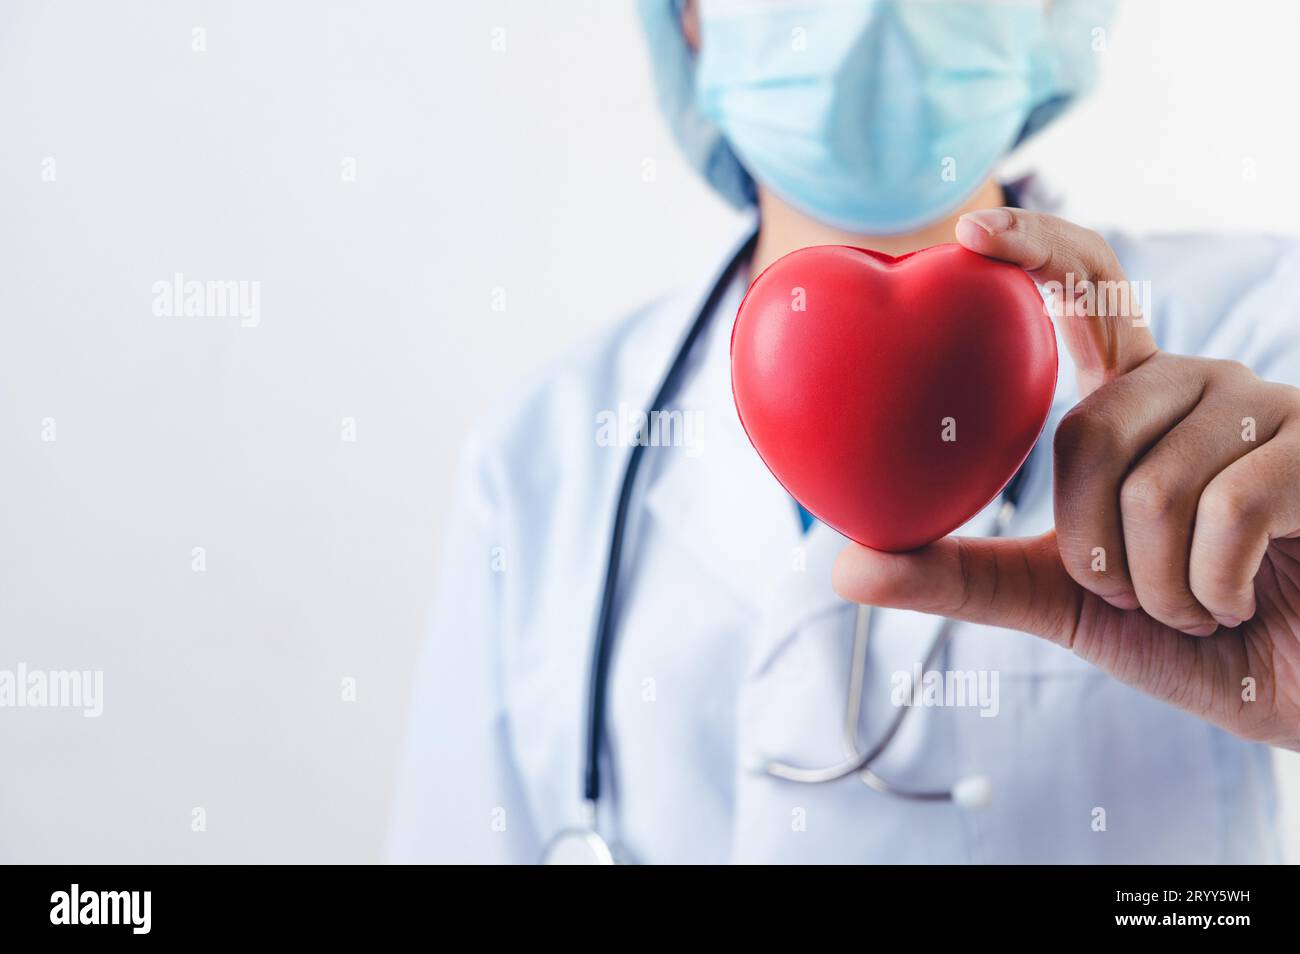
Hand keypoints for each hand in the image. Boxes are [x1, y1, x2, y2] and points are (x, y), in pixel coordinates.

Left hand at [832, 209, 1299, 749]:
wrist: (1296, 684)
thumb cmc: (1189, 632)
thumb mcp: (1062, 600)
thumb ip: (962, 578)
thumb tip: (842, 567)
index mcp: (1135, 401)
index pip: (1087, 295)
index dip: (1035, 248)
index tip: (966, 231)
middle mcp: (1198, 386)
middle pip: (1088, 432)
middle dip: (1095, 549)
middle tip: (1137, 592)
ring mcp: (1267, 411)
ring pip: (1153, 486)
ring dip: (1158, 586)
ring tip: (1201, 602)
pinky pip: (1224, 512)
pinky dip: (1210, 590)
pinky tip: (1241, 603)